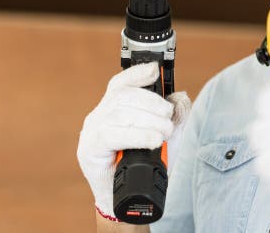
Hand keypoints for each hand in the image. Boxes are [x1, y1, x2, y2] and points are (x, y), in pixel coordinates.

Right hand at [77, 62, 190, 218]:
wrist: (129, 198)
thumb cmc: (145, 164)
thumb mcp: (168, 136)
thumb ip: (176, 116)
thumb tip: (181, 97)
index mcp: (114, 108)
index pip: (121, 83)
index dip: (137, 73)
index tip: (155, 70)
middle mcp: (100, 116)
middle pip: (123, 96)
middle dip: (152, 103)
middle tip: (169, 120)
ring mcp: (92, 131)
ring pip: (119, 113)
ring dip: (148, 121)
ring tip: (164, 133)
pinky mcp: (89, 149)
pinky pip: (112, 135)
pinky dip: (136, 135)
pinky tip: (152, 140)